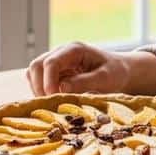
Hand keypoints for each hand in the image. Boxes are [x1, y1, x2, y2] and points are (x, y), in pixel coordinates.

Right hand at [26, 43, 155, 96]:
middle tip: (49, 104)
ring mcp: (56, 62)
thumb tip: (61, 88)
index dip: (48, 81)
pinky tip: (53, 101)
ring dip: (38, 89)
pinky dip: (41, 91)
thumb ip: (85, 82)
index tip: (52, 97)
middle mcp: (61, 53)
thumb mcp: (106, 79)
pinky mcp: (55, 73)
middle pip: (37, 65)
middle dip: (39, 86)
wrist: (121, 71)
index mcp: (74, 50)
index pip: (51, 62)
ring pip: (34, 73)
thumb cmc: (116, 73)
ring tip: (51, 104)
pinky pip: (39, 80)